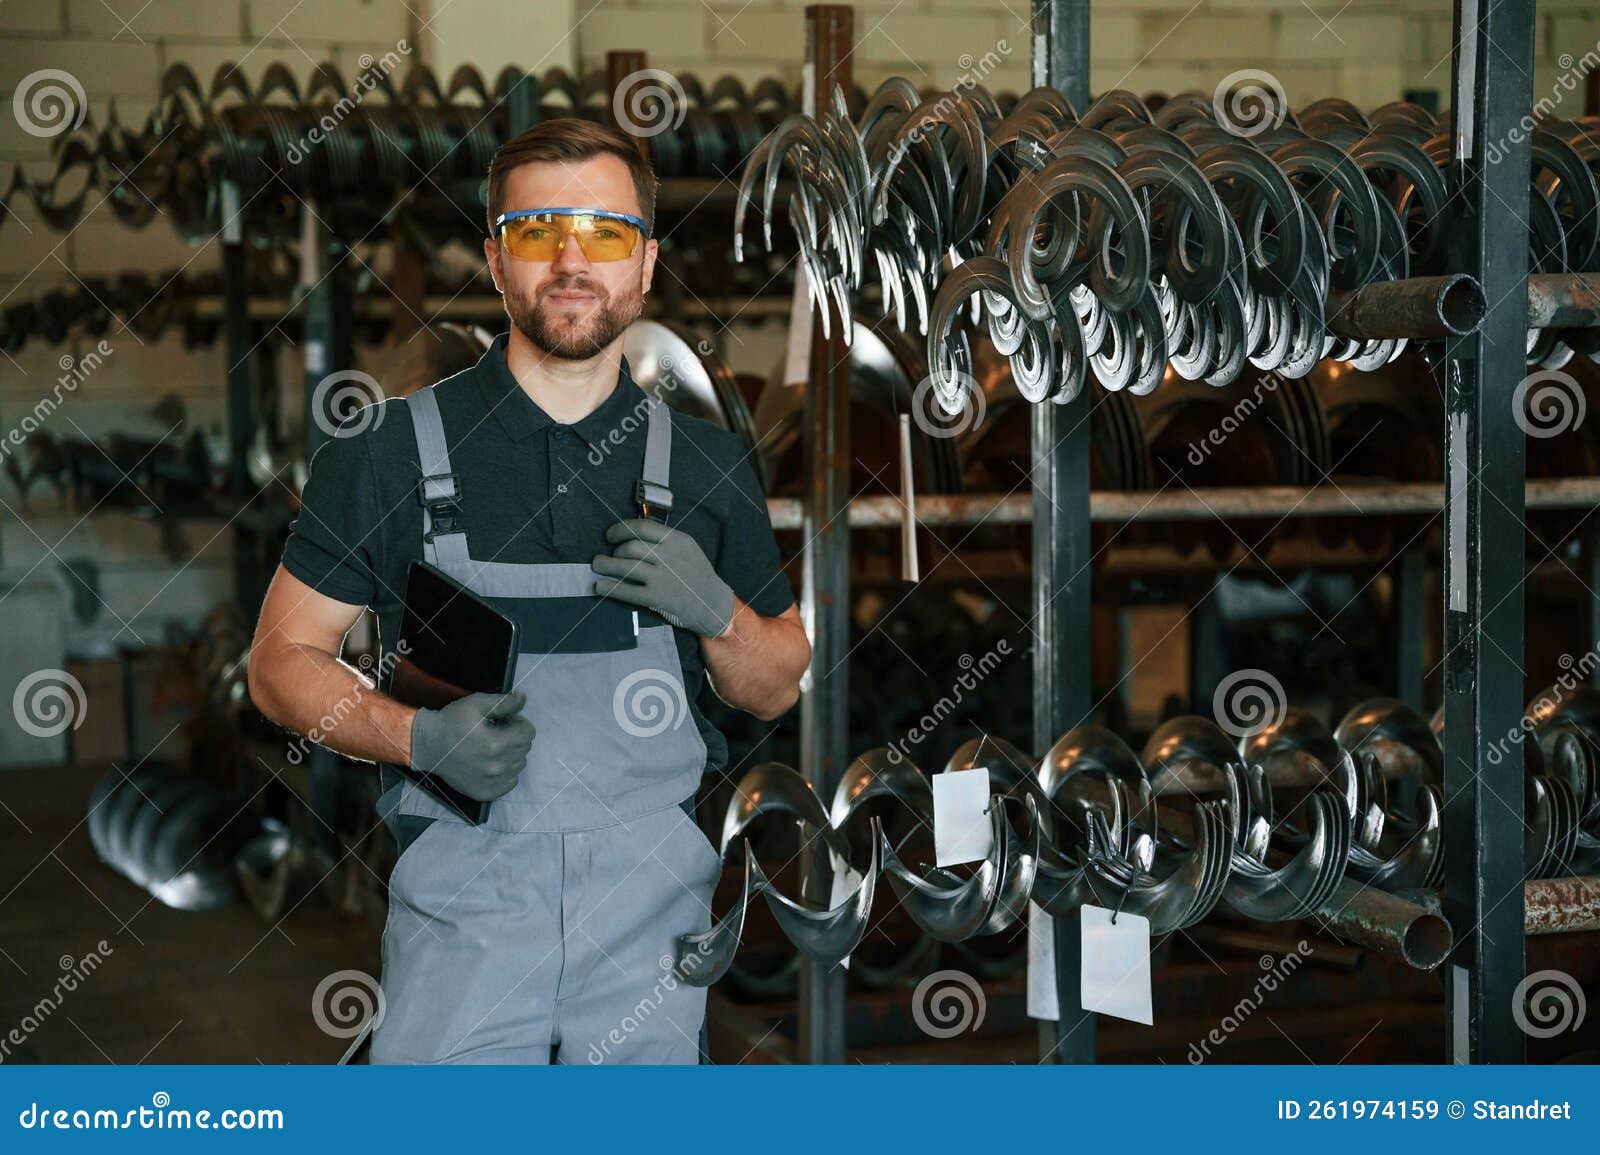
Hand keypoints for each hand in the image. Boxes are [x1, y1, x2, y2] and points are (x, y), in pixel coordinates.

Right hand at [409, 690, 534, 801]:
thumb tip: (523, 699)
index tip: (506, 722)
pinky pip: (510, 782)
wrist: (429, 746)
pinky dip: (506, 772)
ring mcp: (490, 782)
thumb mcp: (476, 704)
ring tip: (493, 747)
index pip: (528, 733)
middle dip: (515, 738)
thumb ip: (503, 702)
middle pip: (525, 749)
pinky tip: (491, 762)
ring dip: (512, 755)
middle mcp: (495, 767)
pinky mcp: (484, 793)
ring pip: (519, 765)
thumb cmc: (452, 722)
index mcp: (495, 744)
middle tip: (497, 733)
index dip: (519, 723)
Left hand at [591, 518, 734, 637]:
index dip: (620, 529)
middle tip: (607, 556)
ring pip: (626, 566)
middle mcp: (670, 557)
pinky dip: (609, 587)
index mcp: (678, 541)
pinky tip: (600, 586)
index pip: (642, 527)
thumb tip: (632, 536)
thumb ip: (665, 541)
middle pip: (631, 546)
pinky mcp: (658, 597)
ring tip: (598, 566)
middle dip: (614, 550)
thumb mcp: (688, 550)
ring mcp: (664, 578)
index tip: (611, 535)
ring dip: (606, 565)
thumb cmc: (698, 575)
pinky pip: (627, 591)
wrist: (713, 604)